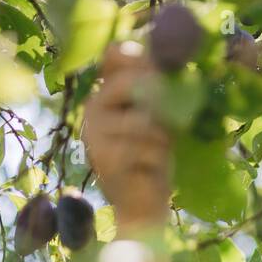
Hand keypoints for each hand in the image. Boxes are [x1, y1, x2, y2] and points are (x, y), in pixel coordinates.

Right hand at [83, 42, 171, 229]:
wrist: (141, 208)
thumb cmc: (152, 160)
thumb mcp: (158, 118)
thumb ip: (158, 90)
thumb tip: (168, 62)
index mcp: (105, 94)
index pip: (118, 53)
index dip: (146, 61)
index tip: (164, 83)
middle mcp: (93, 108)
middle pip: (134, 82)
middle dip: (162, 103)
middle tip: (167, 127)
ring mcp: (95, 132)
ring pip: (143, 117)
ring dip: (162, 135)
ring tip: (160, 150)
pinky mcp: (104, 157)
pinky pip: (144, 145)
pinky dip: (157, 157)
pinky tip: (150, 168)